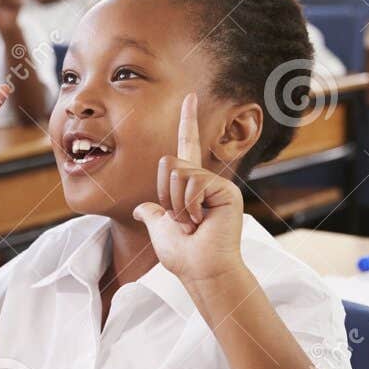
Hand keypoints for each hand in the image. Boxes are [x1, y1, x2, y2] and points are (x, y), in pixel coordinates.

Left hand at [131, 94, 246, 284]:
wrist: (203, 271)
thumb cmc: (185, 256)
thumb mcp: (160, 231)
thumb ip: (152, 215)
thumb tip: (142, 209)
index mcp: (191, 187)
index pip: (186, 147)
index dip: (187, 122)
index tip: (189, 96)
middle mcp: (206, 181)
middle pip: (170, 162)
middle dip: (166, 195)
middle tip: (182, 220)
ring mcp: (217, 185)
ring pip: (179, 173)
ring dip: (177, 204)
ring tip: (193, 223)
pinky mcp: (226, 191)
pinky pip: (193, 183)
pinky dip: (189, 206)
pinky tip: (201, 222)